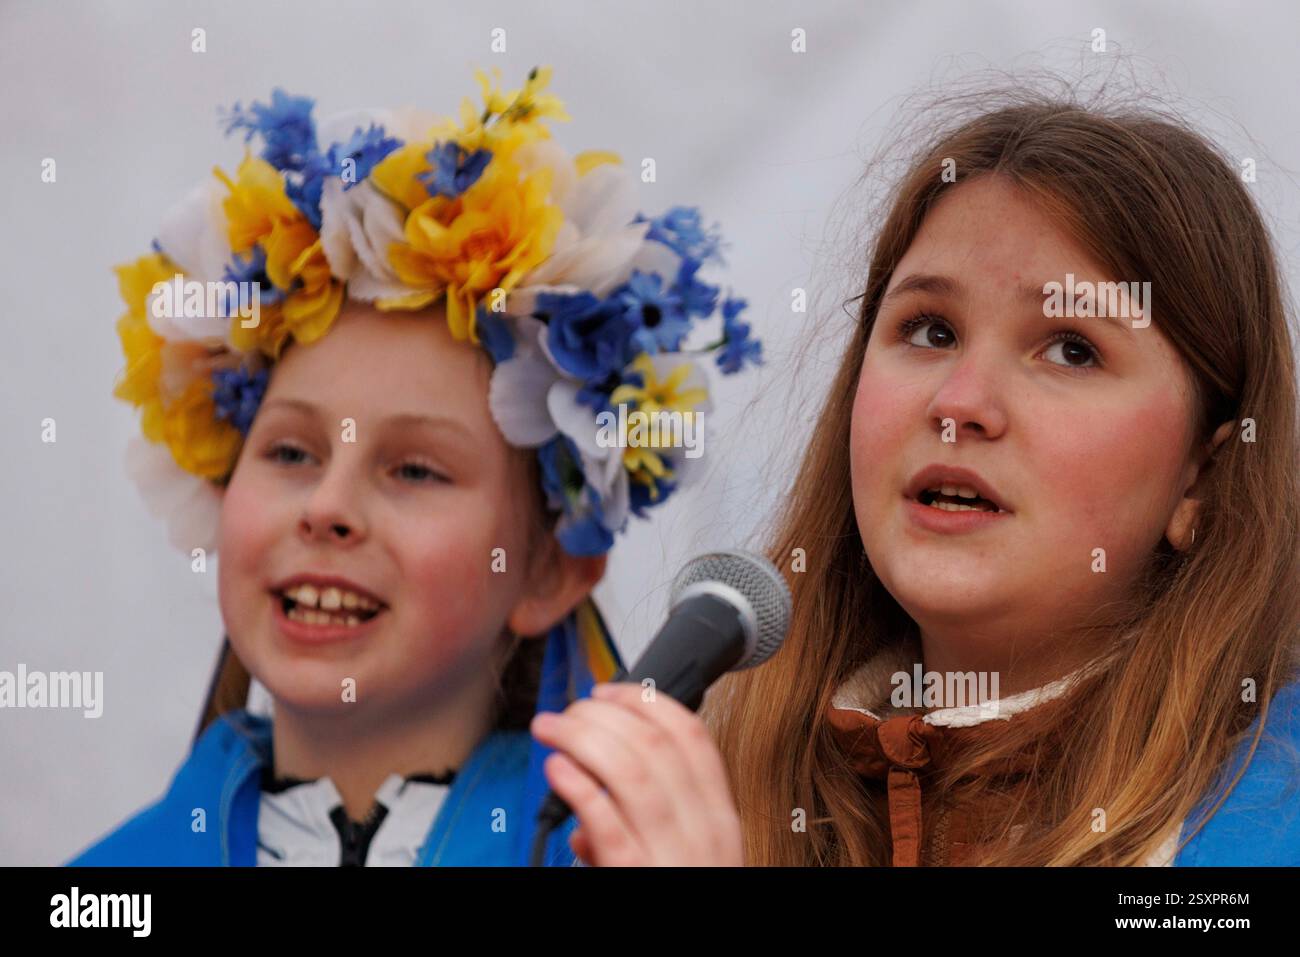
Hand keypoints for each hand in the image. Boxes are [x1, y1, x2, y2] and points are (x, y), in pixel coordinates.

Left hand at [529, 681, 744, 865]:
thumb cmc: (677, 900)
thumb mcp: (682, 860)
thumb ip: (647, 826)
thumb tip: (589, 809)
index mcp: (719, 819)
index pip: (693, 737)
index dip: (645, 702)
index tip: (609, 691)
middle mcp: (702, 830)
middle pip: (654, 745)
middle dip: (603, 714)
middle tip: (568, 710)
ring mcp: (672, 854)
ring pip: (630, 771)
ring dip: (582, 738)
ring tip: (550, 730)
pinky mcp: (635, 875)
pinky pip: (605, 819)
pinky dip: (577, 786)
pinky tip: (556, 770)